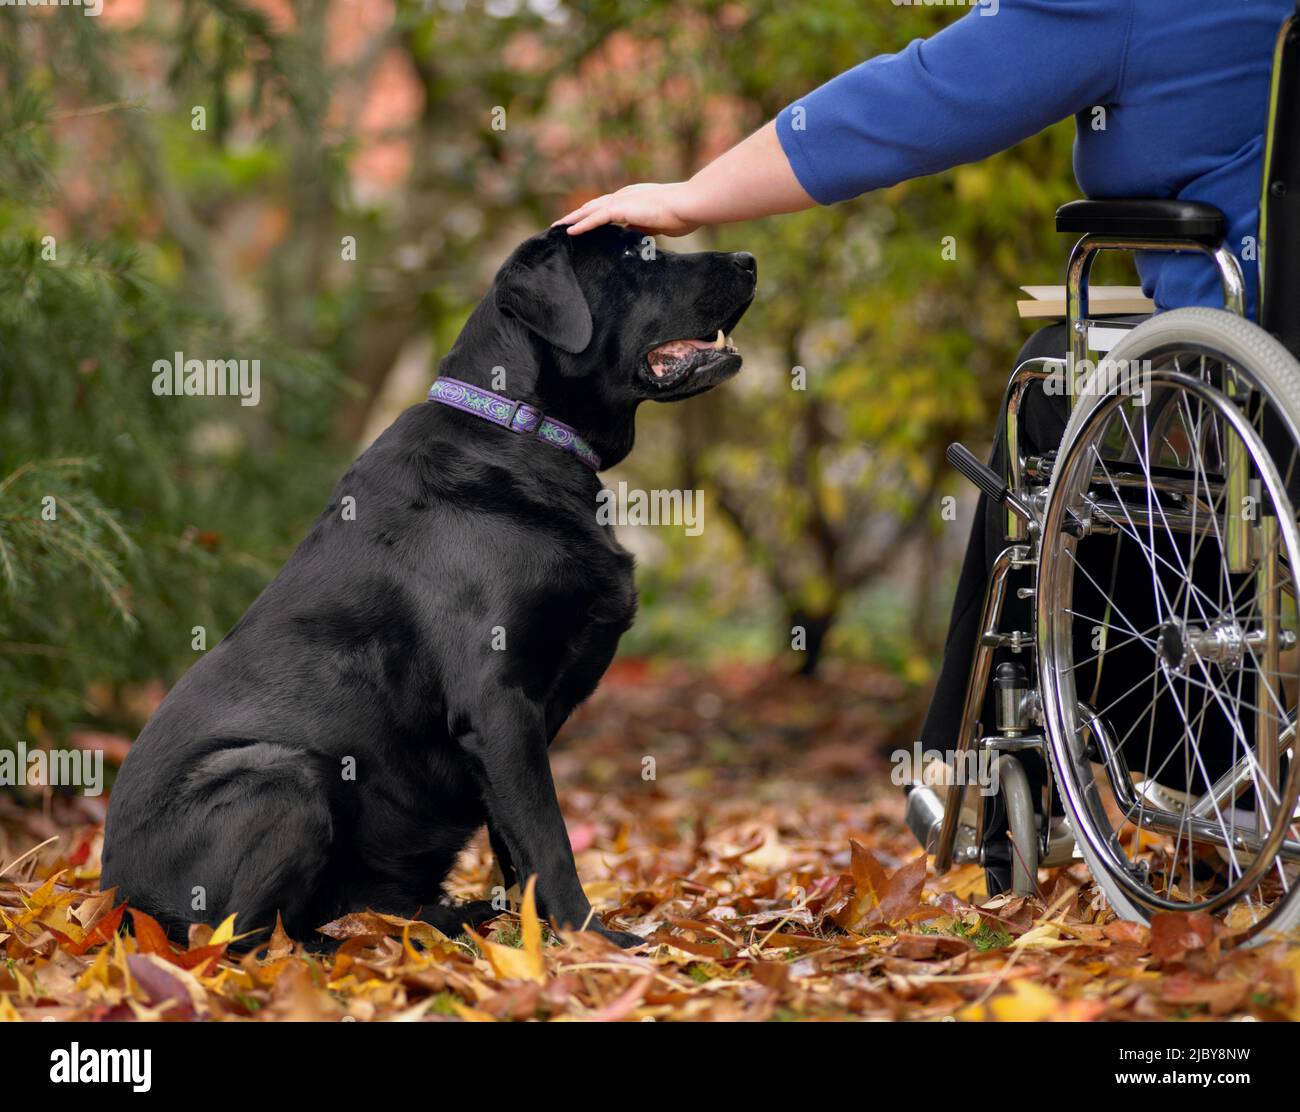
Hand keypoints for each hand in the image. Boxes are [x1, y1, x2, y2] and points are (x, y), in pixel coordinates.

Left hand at [555, 182, 700, 236]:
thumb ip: (641, 227)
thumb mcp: (657, 224)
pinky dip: (581, 225)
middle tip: (560, 225)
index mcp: (633, 198)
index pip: (607, 207)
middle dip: (576, 215)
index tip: (580, 223)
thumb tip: (630, 233)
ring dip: (572, 219)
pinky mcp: (622, 209)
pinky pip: (596, 218)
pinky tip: (569, 232)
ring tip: (557, 228)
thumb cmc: (682, 214)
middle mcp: (624, 196)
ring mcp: (622, 201)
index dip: (591, 214)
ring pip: (590, 211)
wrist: (689, 204)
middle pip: (594, 206)